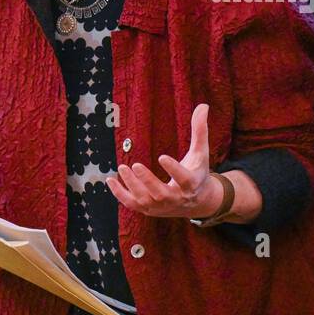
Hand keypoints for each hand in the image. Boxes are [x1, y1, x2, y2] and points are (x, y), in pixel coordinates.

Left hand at [106, 103, 220, 218]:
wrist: (197, 202)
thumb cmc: (197, 171)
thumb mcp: (201, 152)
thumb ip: (200, 130)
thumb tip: (203, 105)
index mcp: (191, 183)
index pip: (184, 179)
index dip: (173, 169)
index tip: (162, 157)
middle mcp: (176, 198)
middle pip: (161, 194)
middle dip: (147, 181)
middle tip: (135, 165)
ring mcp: (161, 206)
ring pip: (145, 200)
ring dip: (132, 186)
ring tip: (123, 168)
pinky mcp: (149, 209)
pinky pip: (133, 205)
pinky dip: (120, 194)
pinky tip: (110, 180)